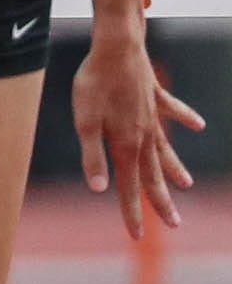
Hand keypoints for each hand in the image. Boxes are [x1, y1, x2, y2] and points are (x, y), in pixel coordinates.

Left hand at [77, 30, 202, 234]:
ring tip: (185, 185)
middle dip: (160, 201)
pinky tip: (198, 126)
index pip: (129, 187)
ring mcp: (153, 115)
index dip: (131, 212)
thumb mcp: (84, 122)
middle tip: (174, 224)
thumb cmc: (95, 84)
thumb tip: (99, 189)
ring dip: (174, 168)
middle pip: (153, 174)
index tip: (135, 235)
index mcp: (126, 144)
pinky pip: (173, 111)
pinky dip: (185, 118)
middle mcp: (145, 134)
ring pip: (166, 149)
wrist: (116, 47)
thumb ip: (93, 156)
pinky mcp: (155, 96)